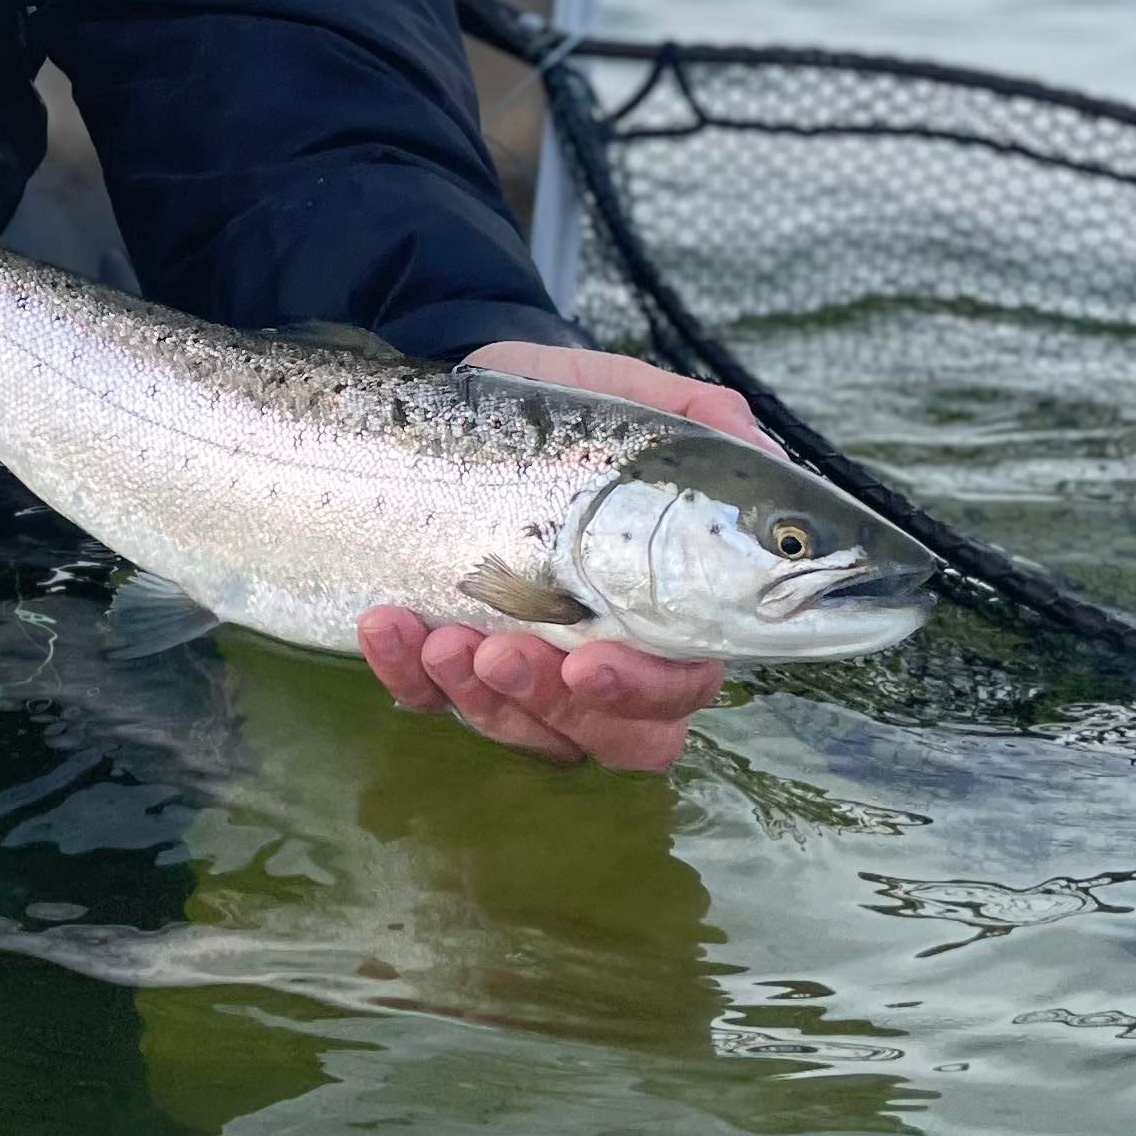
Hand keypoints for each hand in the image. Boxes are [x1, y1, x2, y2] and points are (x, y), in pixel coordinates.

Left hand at [348, 341, 778, 770]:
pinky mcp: (445, 666)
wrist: (452, 404)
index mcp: (660, 612)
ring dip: (475, 696)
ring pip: (518, 730)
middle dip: (550, 706)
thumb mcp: (617, 398)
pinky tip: (386, 625)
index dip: (644, 692)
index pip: (679, 687)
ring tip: (440, 637)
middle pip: (604, 737)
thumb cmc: (553, 417)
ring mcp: (520, 672)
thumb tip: (749, 438)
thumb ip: (690, 416)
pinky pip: (428, 702)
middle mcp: (597, 658)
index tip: (591, 662)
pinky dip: (406, 676)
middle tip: (501, 653)